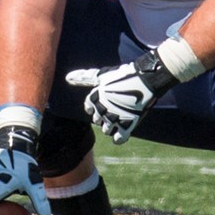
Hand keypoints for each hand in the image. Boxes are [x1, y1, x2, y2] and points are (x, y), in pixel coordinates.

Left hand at [65, 50, 179, 144]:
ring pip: (106, 130)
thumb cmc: (124, 75)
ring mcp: (114, 119)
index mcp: (95, 98)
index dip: (96, 106)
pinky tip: (123, 130)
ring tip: (121, 117)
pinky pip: (118, 139)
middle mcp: (102, 110)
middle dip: (104, 116)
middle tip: (116, 109)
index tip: (105, 102)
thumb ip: (84, 78)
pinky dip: (119, 137)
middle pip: (97, 120)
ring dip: (112, 125)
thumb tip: (67, 78)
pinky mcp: (127, 126)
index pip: (89, 108)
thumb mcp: (102, 75)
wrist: (146, 79)